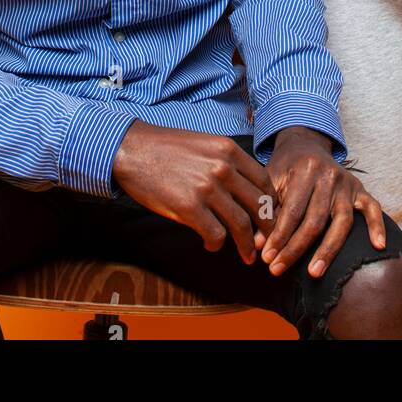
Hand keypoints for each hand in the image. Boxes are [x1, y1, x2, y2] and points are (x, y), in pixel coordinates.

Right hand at [112, 122, 278, 264]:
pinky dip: (216, 245)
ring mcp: (207, 188)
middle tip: (265, 243)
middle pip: (258, 205)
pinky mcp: (189, 207)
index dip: (270, 204)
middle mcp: (223, 168)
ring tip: (247, 256)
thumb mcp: (204, 144)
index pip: (263, 181)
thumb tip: (242, 189)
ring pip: (241, 225)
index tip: (267, 218)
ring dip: (246, 245)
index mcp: (229, 150)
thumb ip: (225, 162)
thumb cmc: (165, 148)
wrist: (132, 150)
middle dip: (266, 229)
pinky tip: (211, 246)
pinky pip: (216, 235)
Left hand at [257, 126, 386, 278]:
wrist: (306, 144)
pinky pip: (372, 208)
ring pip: (342, 222)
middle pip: (315, 220)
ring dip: (327, 251)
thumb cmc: (286, 167)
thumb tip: (258, 245)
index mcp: (305, 169)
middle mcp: (329, 175)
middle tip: (278, 270)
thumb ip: (266, 209)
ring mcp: (347, 183)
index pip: (292, 210)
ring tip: (314, 273)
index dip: (279, 236)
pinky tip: (378, 246)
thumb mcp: (271, 179)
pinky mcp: (361, 189)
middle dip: (295, 248)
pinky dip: (377, 226)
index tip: (267, 258)